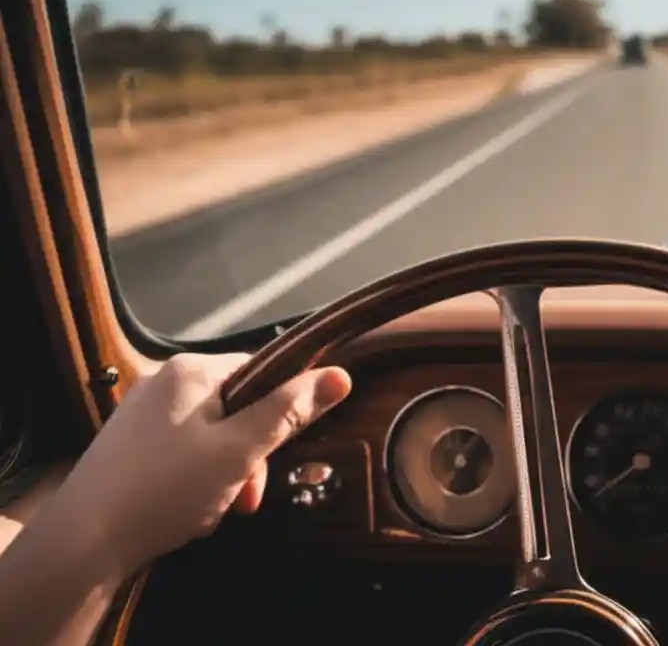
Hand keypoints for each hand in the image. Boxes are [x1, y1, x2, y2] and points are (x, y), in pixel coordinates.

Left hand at [50, 353, 350, 574]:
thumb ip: (289, 412)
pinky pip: (183, 453)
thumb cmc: (166, 488)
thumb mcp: (240, 450)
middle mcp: (164, 381)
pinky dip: (196, 480)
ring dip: (226, 474)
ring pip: (211, 436)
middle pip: (237, 408)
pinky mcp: (129, 445)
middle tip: (245, 496)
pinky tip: (188, 510)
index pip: (262, 370)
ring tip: (214, 510)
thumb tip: (339, 375)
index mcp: (192, 370)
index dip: (281, 411)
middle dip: (250, 456)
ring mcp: (142, 414)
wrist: (84, 540)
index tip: (280, 451)